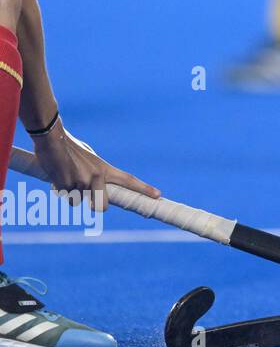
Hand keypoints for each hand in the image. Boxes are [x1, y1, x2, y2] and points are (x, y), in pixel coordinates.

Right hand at [32, 119, 160, 211]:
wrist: (53, 140)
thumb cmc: (72, 148)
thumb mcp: (91, 158)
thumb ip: (98, 172)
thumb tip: (100, 186)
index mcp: (105, 169)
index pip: (128, 180)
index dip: (143, 189)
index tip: (158, 195)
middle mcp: (96, 178)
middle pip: (102, 206)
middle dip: (97, 206)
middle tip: (91, 200)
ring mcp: (80, 183)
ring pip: (78, 202)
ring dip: (73, 195)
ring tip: (68, 177)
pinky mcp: (65, 186)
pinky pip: (65, 197)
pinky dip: (61, 191)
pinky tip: (58, 177)